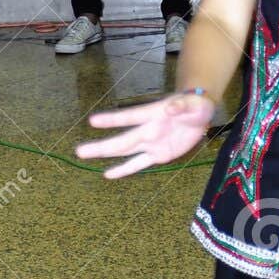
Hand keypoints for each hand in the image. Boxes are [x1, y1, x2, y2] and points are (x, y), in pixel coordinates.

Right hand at [75, 91, 216, 178]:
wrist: (199, 114)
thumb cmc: (195, 105)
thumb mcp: (194, 103)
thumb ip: (182, 105)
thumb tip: (172, 108)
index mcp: (152, 115)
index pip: (129, 117)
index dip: (113, 120)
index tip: (92, 121)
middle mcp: (147, 130)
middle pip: (122, 140)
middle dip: (101, 146)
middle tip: (79, 151)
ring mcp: (150, 143)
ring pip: (125, 151)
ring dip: (105, 155)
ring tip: (83, 155)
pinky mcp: (158, 155)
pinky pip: (139, 164)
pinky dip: (124, 170)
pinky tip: (108, 174)